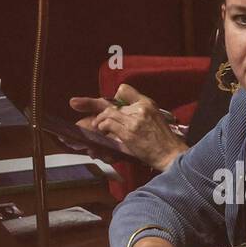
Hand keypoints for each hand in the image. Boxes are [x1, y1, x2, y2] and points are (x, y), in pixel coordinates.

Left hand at [69, 84, 187, 170]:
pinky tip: (102, 132)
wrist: (171, 154)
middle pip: (109, 104)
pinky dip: (103, 128)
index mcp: (146, 103)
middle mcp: (139, 108)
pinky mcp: (129, 132)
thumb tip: (117, 114)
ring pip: (107, 115)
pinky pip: (109, 125)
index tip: (101, 101)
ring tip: (95, 127)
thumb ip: (137, 113)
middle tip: (74, 103)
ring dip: (98, 122)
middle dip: (88, 103)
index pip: (124, 91)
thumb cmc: (163, 141)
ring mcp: (134, 120)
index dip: (111, 96)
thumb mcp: (155, 118)